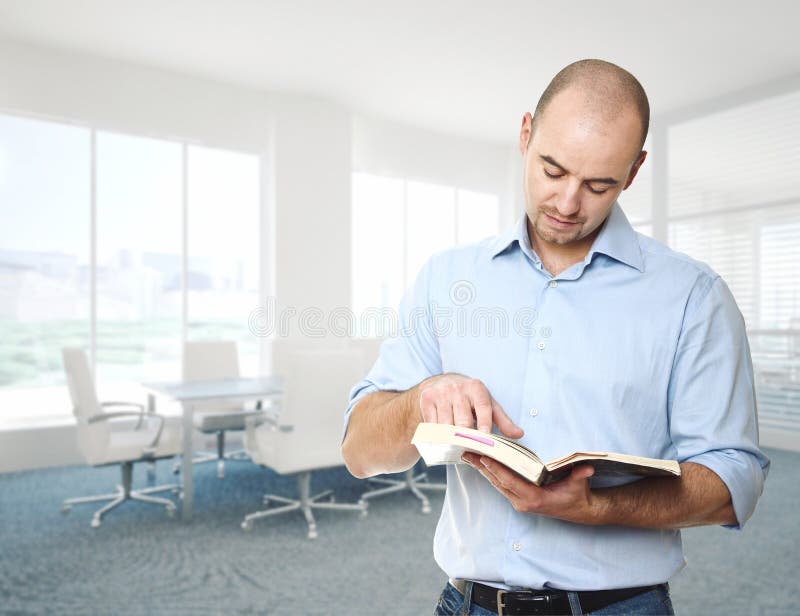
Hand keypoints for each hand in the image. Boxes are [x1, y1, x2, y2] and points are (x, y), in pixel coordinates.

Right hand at [418, 373, 522, 437]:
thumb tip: (519, 434)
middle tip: (469, 449)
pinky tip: (441, 439)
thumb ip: (502, 420)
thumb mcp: (487, 404)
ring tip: (455, 447)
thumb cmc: (468, 398)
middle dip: (466, 437)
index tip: (485, 438)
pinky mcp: (427, 399)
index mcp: (476, 388)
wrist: (440, 384)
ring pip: (446, 425)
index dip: (484, 423)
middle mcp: (458, 388)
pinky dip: (437, 435)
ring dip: (451, 439)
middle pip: (463, 420)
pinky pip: (432, 423)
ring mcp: (441, 394)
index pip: (483, 407)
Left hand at [461, 452, 599, 523]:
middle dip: (482, 467)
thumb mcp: (579, 484)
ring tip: (468, 455)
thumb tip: (587, 467)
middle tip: (467, 452)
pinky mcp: (518, 499)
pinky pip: (501, 484)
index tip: (483, 458)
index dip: (496, 469)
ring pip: (496, 483)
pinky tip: (480, 464)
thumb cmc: (577, 496)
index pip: (510, 481)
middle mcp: (523, 502)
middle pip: (498, 482)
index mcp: (534, 498)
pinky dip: (490, 473)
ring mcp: (519, 501)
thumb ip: (580, 475)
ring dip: (482, 469)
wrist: (579, 511)